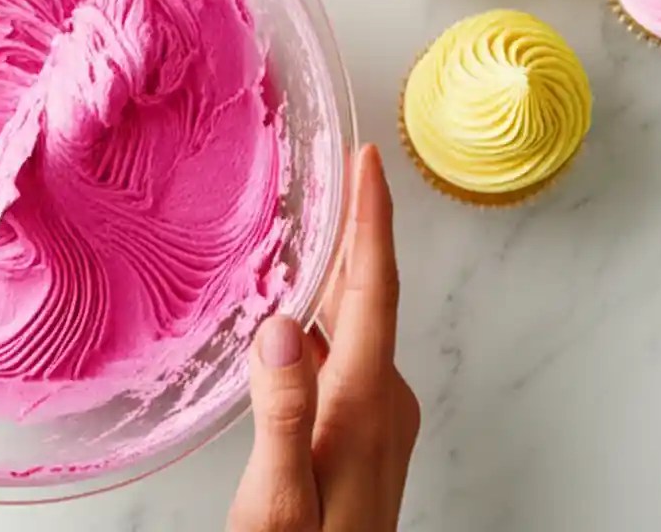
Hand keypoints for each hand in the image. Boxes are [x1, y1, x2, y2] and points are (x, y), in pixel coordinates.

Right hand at [228, 144, 420, 530]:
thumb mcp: (278, 499)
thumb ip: (282, 414)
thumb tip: (281, 327)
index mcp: (365, 403)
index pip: (373, 290)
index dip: (372, 219)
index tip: (368, 161)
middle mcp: (382, 401)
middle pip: (369, 296)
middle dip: (354, 229)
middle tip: (338, 171)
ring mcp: (377, 417)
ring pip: (356, 325)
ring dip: (336, 273)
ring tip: (309, 227)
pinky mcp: (363, 433)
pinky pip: (345, 355)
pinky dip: (323, 320)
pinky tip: (294, 316)